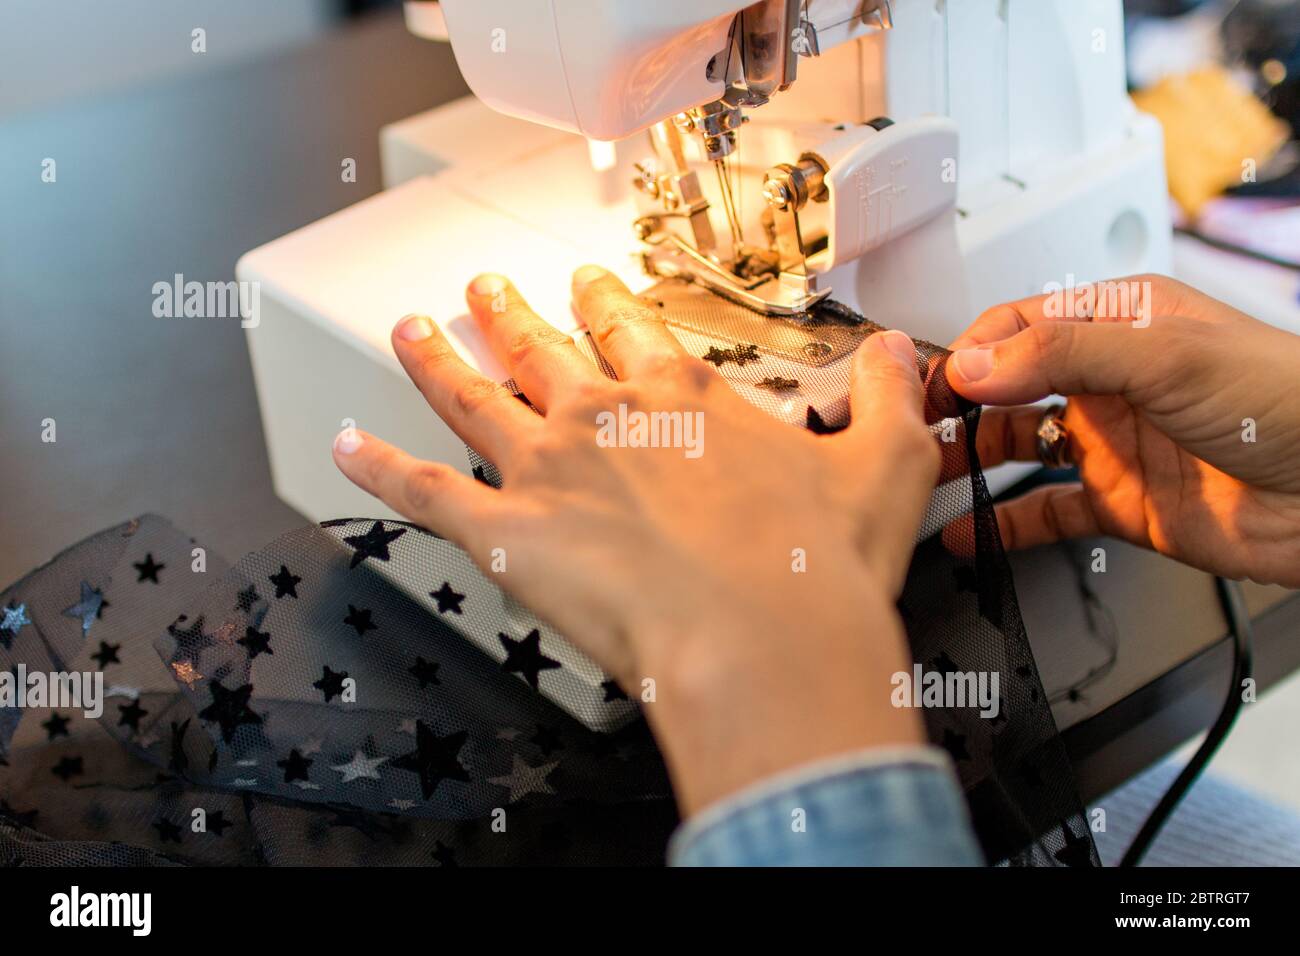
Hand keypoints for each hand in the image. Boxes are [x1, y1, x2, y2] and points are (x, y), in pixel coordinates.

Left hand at [332, 265, 939, 812]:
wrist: (764, 643)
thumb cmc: (815, 568)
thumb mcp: (885, 466)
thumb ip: (890, 400)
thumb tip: (902, 355)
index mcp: (683, 395)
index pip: (631, 328)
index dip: (605, 301)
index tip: (591, 285)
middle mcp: (604, 415)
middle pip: (542, 346)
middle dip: (512, 311)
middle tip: (489, 287)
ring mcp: (545, 468)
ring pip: (470, 393)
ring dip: (436, 357)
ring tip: (409, 326)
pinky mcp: (504, 532)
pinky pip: (421, 490)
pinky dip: (375, 466)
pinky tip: (342, 444)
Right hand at [946, 274, 1299, 586]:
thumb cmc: (1288, 403)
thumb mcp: (1168, 355)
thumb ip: (1064, 353)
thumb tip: (977, 363)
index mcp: (1120, 324)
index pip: (1016, 328)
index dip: (967, 355)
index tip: (932, 388)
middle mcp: (1110, 381)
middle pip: (1007, 389)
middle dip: (958, 409)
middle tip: (919, 436)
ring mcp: (1115, 444)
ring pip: (1018, 449)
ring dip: (972, 464)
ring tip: (930, 478)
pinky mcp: (1124, 503)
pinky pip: (1048, 512)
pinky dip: (1005, 525)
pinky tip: (971, 535)